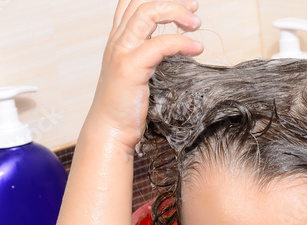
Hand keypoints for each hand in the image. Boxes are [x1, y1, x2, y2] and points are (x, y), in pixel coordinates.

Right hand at [88, 0, 203, 151]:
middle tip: (194, 10)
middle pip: (142, 1)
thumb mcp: (135, 73)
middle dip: (172, 1)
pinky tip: (196, 49)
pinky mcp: (131, 68)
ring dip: (177, 13)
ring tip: (196, 24)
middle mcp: (117, 41)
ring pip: (148, 13)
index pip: (132, 2)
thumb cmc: (124, 108)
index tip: (184, 5)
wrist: (109, 131)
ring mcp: (122, 52)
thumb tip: (171, 47)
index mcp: (118, 39)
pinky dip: (182, 42)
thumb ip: (147, 55)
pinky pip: (160, 44)